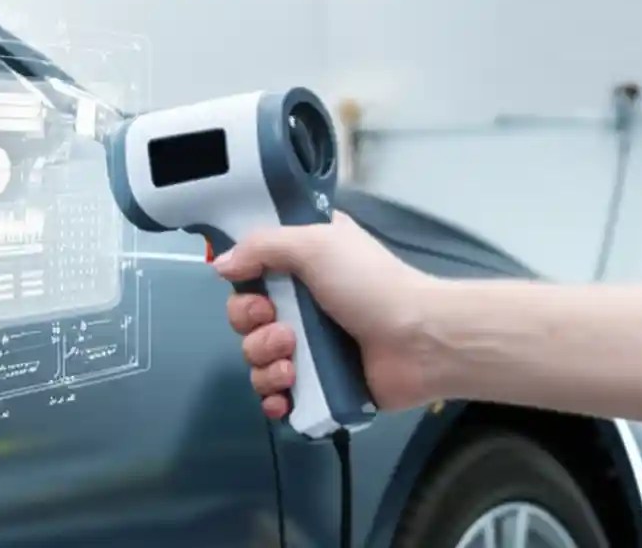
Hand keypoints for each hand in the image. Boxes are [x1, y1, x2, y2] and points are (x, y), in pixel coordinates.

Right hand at [213, 211, 439, 419]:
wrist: (421, 341)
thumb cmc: (371, 284)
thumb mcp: (317, 243)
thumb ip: (262, 246)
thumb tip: (220, 265)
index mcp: (302, 263)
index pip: (251, 270)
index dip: (243, 281)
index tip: (252, 286)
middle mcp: (301, 302)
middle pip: (245, 317)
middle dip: (252, 326)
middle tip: (281, 327)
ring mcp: (308, 346)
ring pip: (255, 357)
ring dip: (264, 362)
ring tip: (293, 363)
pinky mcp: (317, 386)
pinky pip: (275, 395)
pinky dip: (273, 397)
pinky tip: (284, 396)